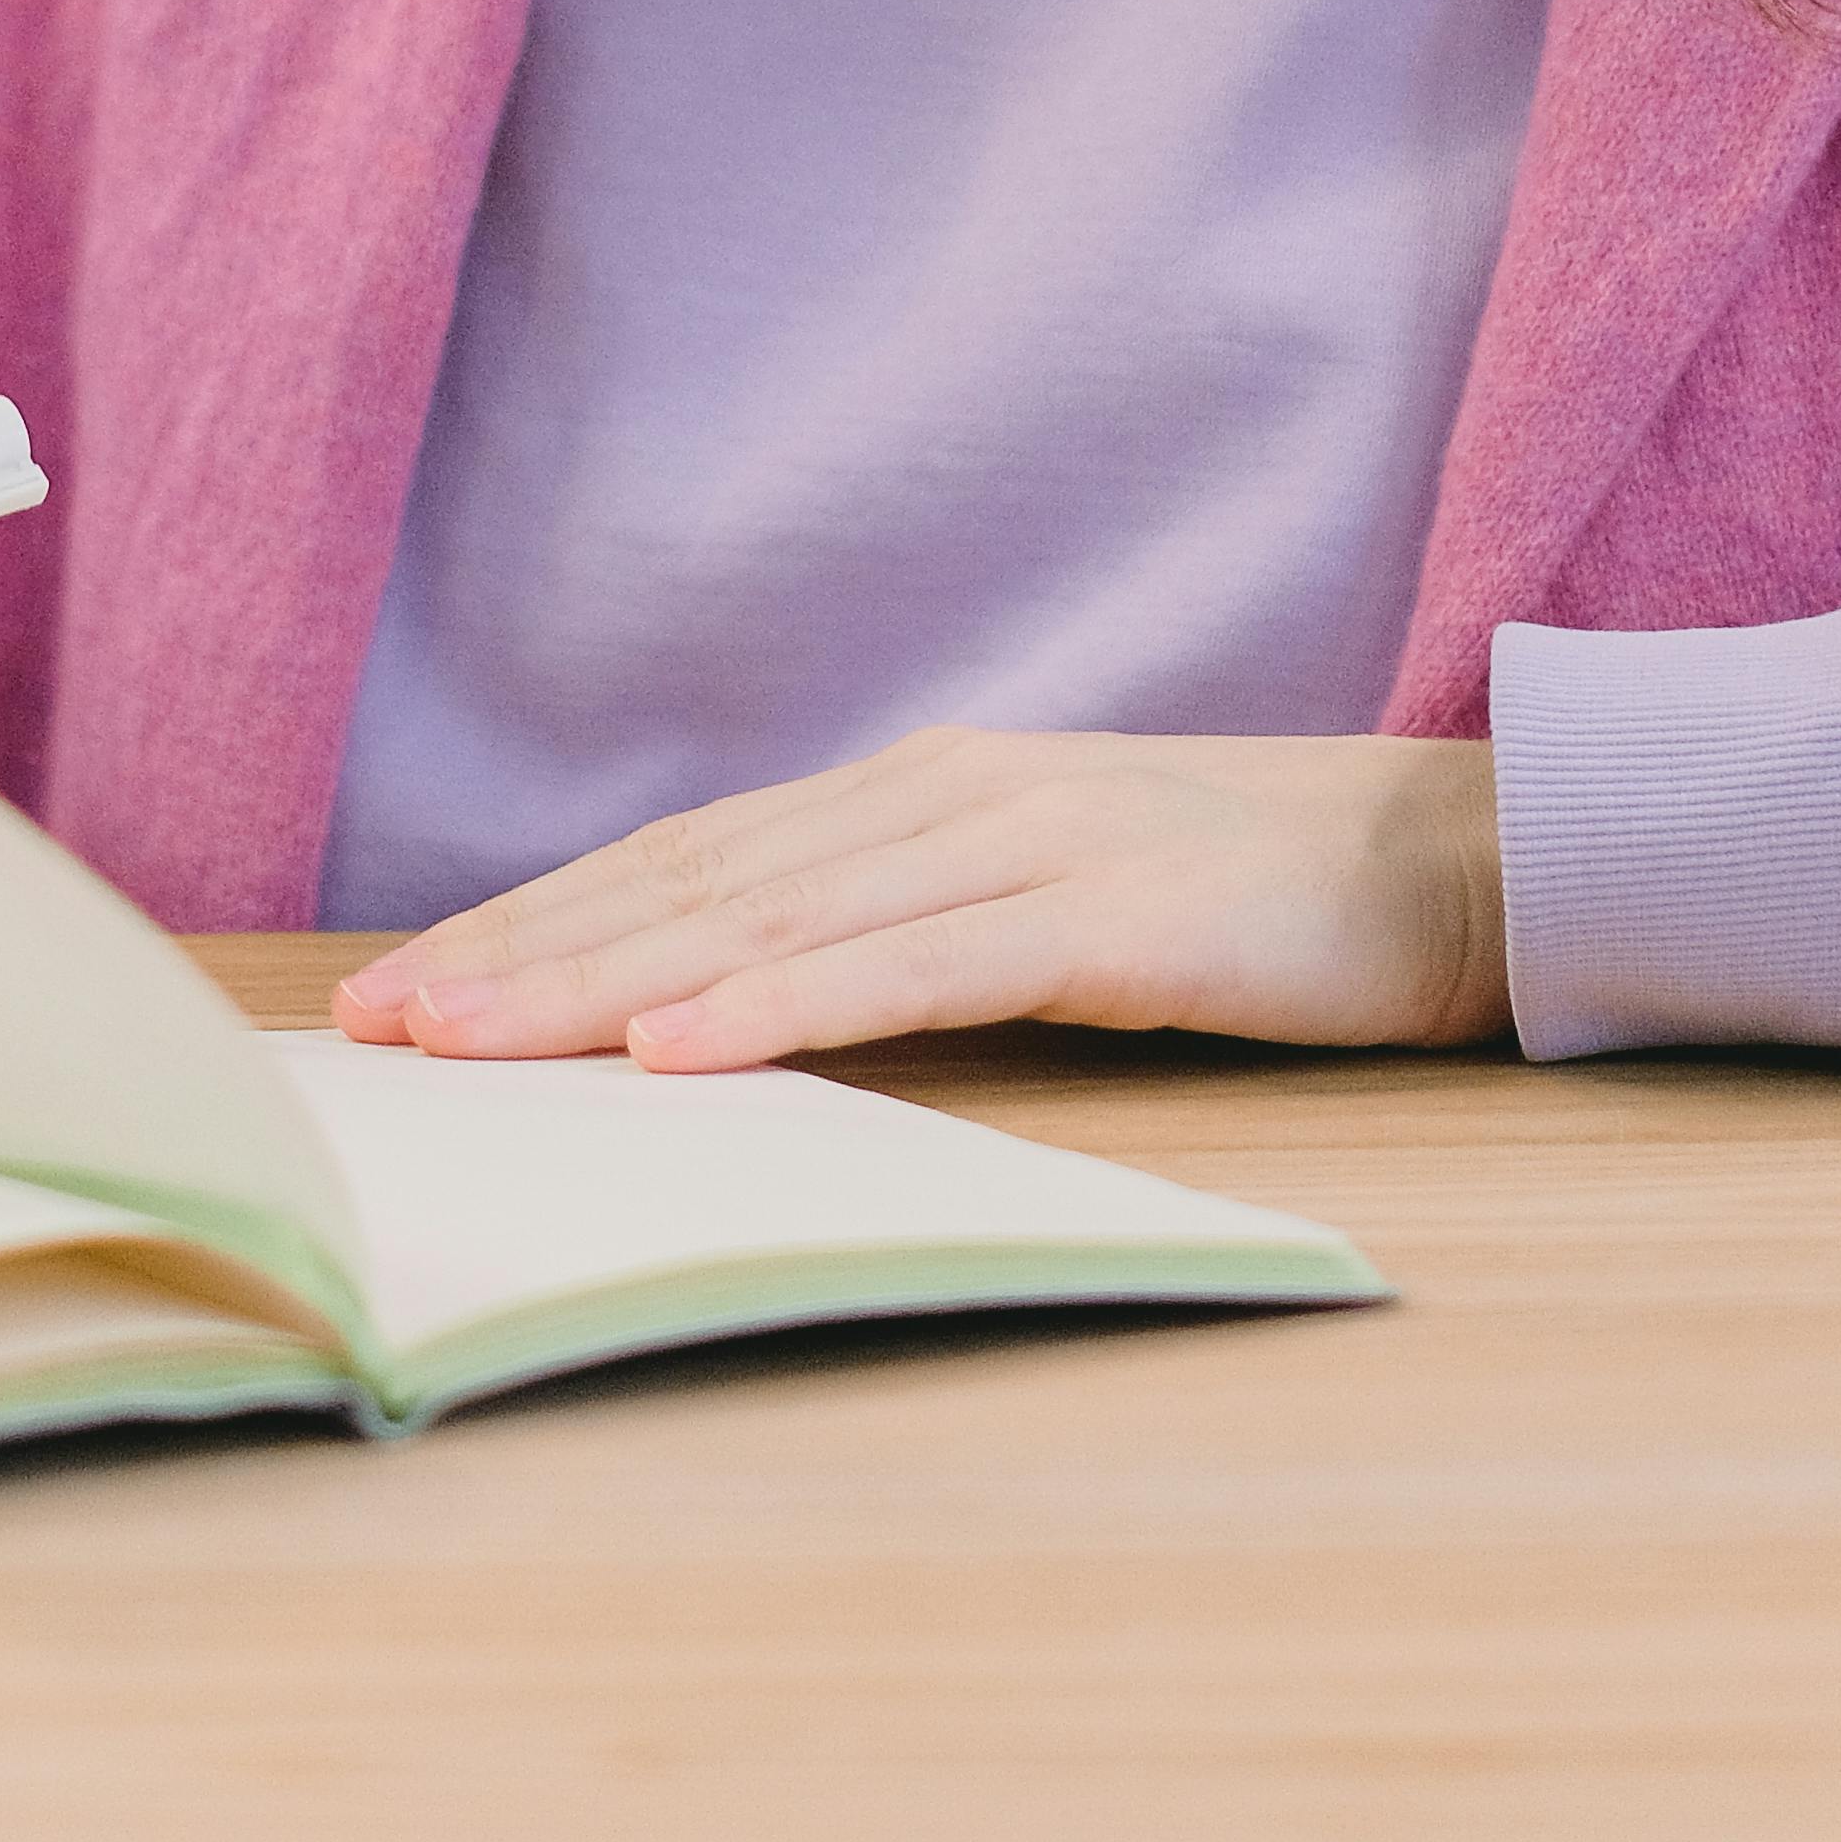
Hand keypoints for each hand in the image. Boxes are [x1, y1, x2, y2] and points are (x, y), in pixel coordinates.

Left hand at [331, 728, 1507, 1071]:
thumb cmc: (1266, 907)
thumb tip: (765, 1017)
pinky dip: (782, 1002)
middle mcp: (946, 797)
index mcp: (924, 795)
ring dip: (599, 980)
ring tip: (465, 1041)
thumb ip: (925, 937)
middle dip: (515, 954)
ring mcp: (1024, 842)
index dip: (533, 921)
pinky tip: (681, 1046)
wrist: (1471, 858)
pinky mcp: (1105, 911)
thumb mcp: (1061, 913)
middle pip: (688, 880)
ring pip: (764, 917)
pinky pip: (913, 966)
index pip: (686, 860)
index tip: (398, 994)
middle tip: (369, 1031)